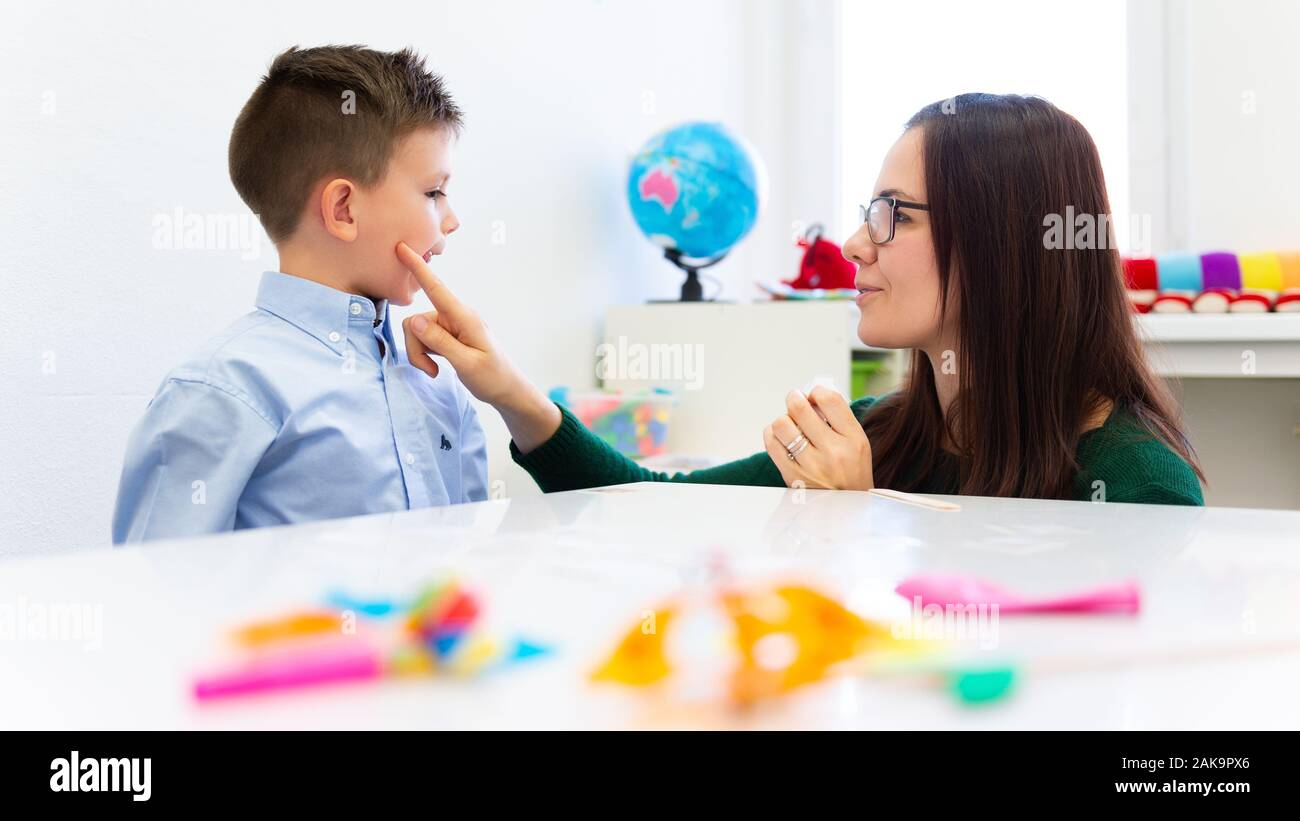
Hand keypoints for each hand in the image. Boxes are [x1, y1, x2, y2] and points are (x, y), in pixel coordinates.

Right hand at [395, 242, 559, 450]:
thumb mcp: (466, 364)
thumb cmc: (493, 377)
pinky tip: (436, 368)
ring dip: (420, 353)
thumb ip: (440, 342)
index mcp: (465, 318)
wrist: (507, 391)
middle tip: (429, 370)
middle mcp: (456, 316)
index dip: (418, 267)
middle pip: (418, 321)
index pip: (436, 288)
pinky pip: (424, 338)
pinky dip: (424, 355)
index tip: (402, 247)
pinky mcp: (447, 335)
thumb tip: (415, 320)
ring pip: (418, 331)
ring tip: (434, 371)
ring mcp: (451, 326)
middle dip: (416, 346)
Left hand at [762, 387, 873, 490]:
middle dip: (794, 398)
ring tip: (790, 424)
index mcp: (854, 440)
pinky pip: (771, 443)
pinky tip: (781, 437)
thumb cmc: (850, 470)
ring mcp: (811, 466)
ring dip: (783, 419)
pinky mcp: (792, 476)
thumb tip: (809, 393)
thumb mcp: (857, 443)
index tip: (814, 395)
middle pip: (800, 408)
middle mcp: (833, 452)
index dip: (816, 391)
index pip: (830, 400)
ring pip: (781, 424)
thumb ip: (838, 418)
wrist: (847, 509)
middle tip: (795, 400)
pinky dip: (772, 434)